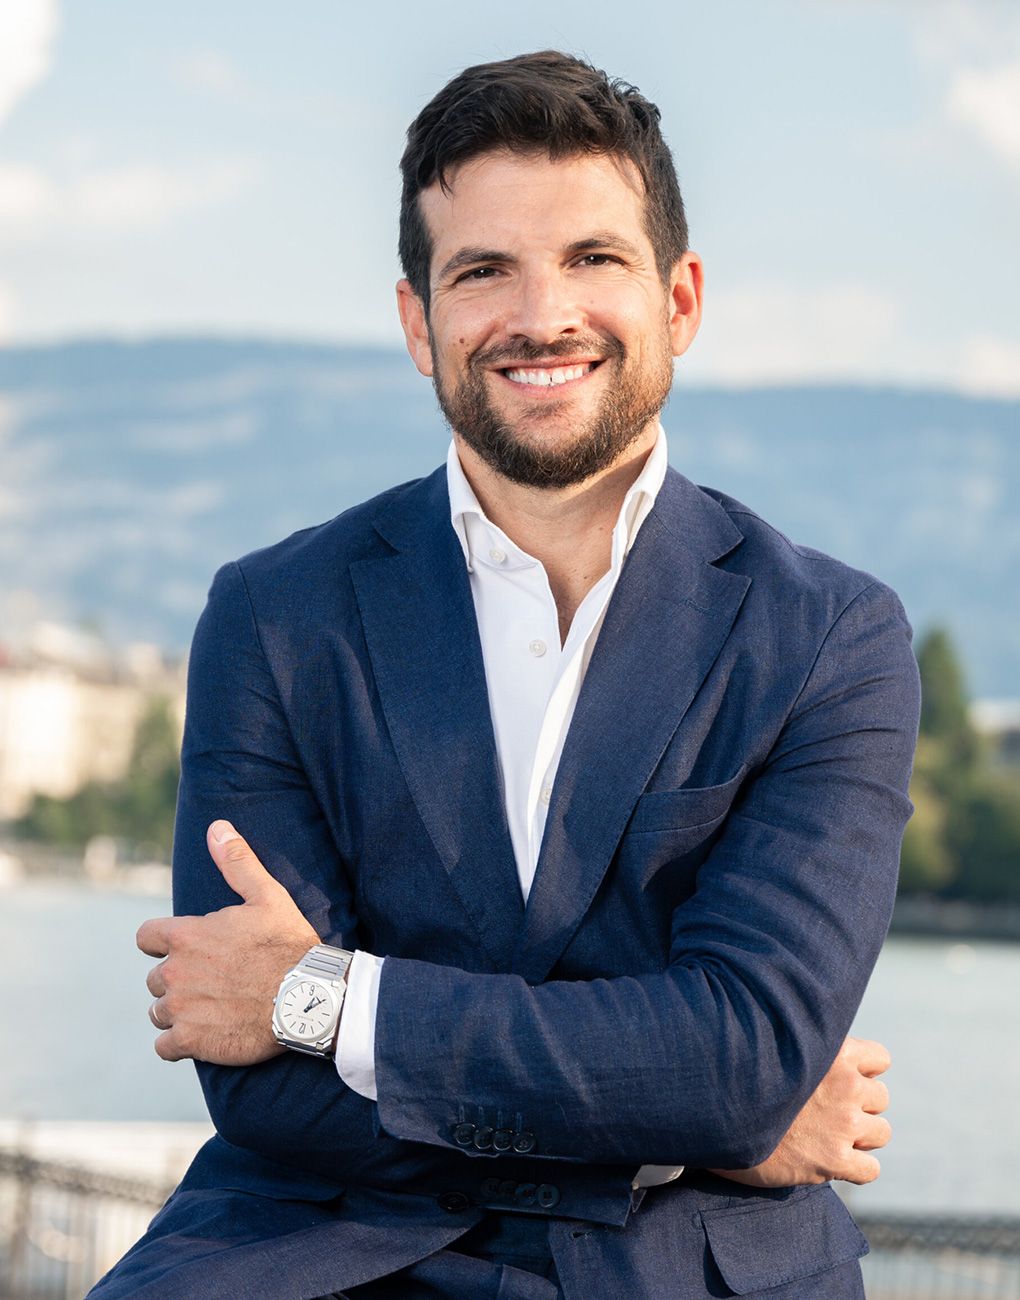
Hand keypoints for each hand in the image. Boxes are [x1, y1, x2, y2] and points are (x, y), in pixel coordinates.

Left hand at [138, 820, 319, 1064]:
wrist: (307, 999)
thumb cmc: (288, 945)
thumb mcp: (267, 896)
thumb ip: (237, 862)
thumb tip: (216, 828)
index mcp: (186, 935)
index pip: (146, 938)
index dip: (164, 943)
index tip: (190, 949)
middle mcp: (174, 972)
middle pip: (156, 978)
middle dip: (178, 980)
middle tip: (213, 982)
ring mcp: (180, 1009)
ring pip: (160, 1012)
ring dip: (179, 1012)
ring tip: (212, 1009)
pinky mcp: (190, 1042)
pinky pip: (165, 1047)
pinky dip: (181, 1044)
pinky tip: (206, 1036)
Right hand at [707, 1036, 891, 1186]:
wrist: (715, 1112)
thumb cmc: (738, 1077)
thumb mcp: (775, 1045)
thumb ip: (805, 1049)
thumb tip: (816, 1055)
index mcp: (833, 1050)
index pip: (879, 1058)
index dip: (862, 1071)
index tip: (839, 1080)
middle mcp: (845, 1084)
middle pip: (881, 1097)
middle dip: (859, 1106)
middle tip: (829, 1113)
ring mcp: (842, 1123)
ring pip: (882, 1133)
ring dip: (860, 1137)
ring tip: (830, 1137)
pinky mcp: (834, 1160)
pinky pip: (871, 1170)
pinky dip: (856, 1170)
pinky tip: (831, 1164)